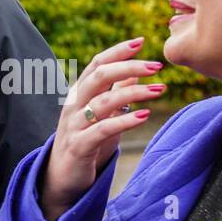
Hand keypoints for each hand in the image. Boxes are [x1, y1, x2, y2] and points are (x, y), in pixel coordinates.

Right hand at [40, 37, 163, 220]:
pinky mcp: (79, 146)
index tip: (141, 41)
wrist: (62, 179)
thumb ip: (115, 92)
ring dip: (133, 93)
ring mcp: (74, 125)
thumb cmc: (86, 143)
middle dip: (128, 67)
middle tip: (156, 65)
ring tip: (159, 90)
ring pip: (103, 101)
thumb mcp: (103, 115)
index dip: (118, 51)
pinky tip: (144, 116)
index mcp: (79, 94)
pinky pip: (102, 129)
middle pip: (99, 76)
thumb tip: (135, 71)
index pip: (97, 64)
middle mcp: (74, 105)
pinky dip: (124, 121)